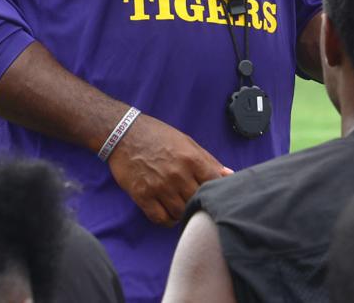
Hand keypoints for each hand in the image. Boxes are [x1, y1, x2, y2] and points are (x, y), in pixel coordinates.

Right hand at [106, 113, 229, 225]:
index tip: (213, 193)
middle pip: (198, 201)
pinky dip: (167, 219)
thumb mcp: (187, 142)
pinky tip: (168, 211)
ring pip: (181, 213)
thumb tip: (229, 175)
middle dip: (199, 202)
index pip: (215, 184)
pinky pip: (161, 218)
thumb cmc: (157, 136)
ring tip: (180, 204)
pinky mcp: (143, 196)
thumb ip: (208, 160)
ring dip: (183, 212)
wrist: (124, 133)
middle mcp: (177, 175)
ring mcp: (159, 187)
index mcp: (191, 159)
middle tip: (195, 201)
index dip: (217, 191)